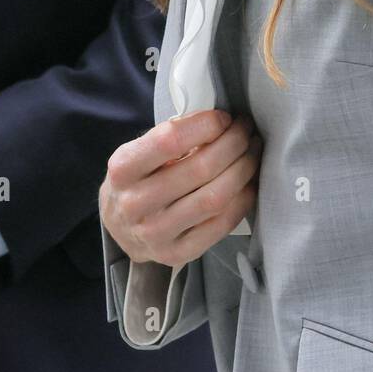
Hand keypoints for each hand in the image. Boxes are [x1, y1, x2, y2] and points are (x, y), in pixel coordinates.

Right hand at [99, 110, 261, 269]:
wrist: (120, 228)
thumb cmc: (137, 179)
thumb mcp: (139, 152)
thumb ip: (171, 136)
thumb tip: (220, 122)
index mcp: (123, 169)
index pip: (170, 140)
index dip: (205, 125)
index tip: (224, 117)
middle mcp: (135, 203)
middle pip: (200, 168)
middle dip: (233, 144)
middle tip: (245, 131)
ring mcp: (156, 233)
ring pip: (215, 198)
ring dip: (243, 169)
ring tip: (252, 152)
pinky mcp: (176, 253)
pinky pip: (221, 225)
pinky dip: (242, 199)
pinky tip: (248, 183)